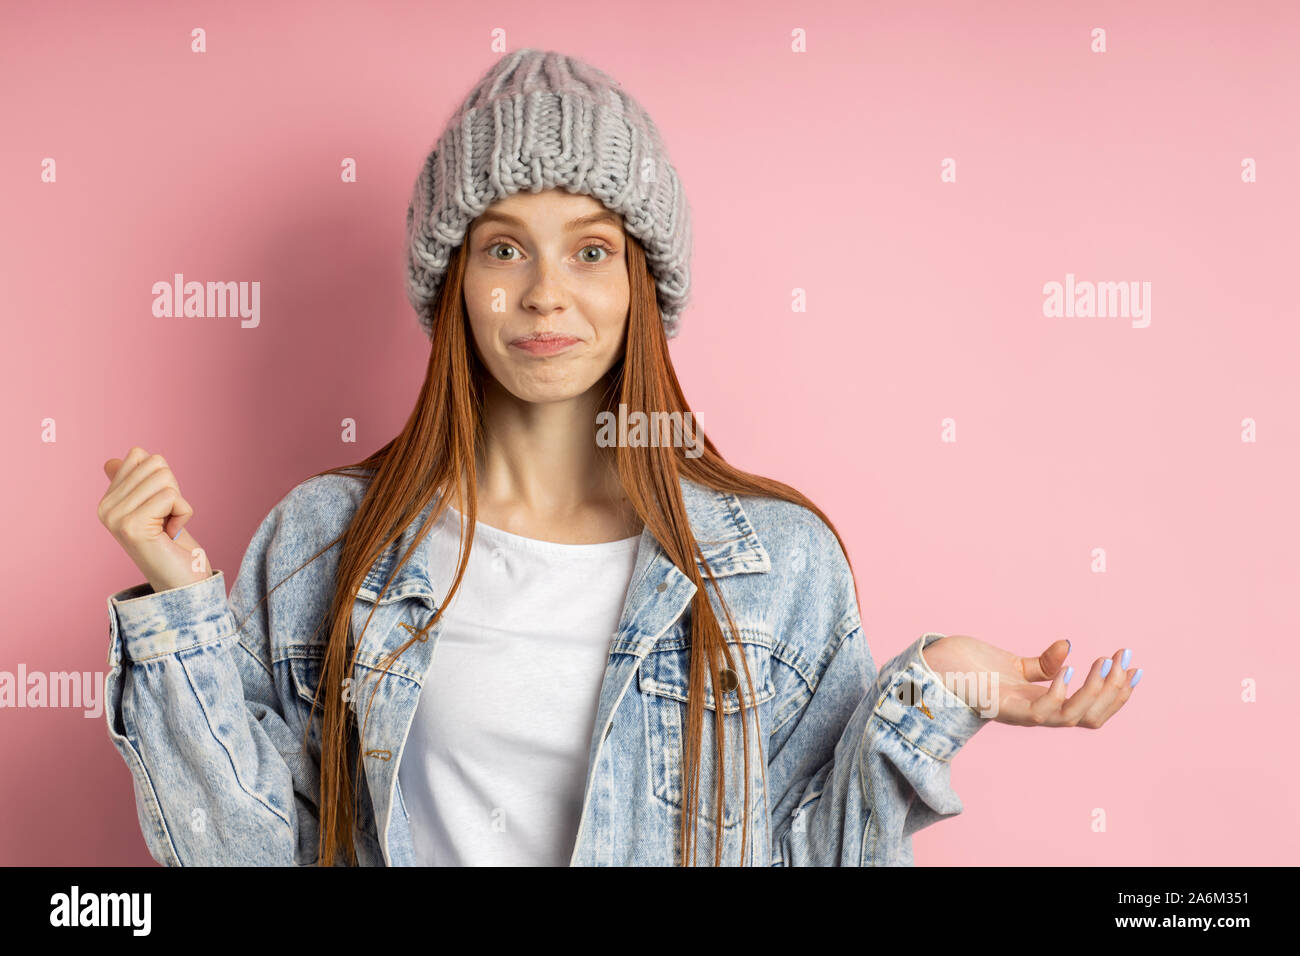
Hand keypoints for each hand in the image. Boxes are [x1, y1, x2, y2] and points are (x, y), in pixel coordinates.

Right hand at [98, 447, 211, 593]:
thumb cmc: (172, 546)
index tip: (160, 509)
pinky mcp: (131, 526)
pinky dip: (183, 513)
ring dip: (179, 503)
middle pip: (155, 463)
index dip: (163, 479)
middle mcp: (104, 509)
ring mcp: (115, 518)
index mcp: (107, 500)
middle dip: (173, 490)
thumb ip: (134, 484)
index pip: (140, 455)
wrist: (181, 584)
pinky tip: (172, 534)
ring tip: (168, 528)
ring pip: (164, 478)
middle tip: (167, 519)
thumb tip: (112, 461)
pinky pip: (171, 496)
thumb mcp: (154, 508)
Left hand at [921, 635, 1140, 727]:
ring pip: (1072, 718)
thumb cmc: (969, 666)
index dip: (1116, 694)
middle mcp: (1033, 715)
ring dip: (1095, 692)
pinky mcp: (1000, 706)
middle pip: (1089, 718)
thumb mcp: (1012, 665)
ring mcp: (1018, 713)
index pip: (1090, 711)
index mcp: (1041, 706)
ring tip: (1106, 663)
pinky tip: (1072, 668)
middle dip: (1114, 692)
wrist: (931, 666)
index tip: (1135, 666)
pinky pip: (1041, 712)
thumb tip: (1069, 646)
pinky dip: (1060, 692)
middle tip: (1125, 660)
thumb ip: (1042, 664)